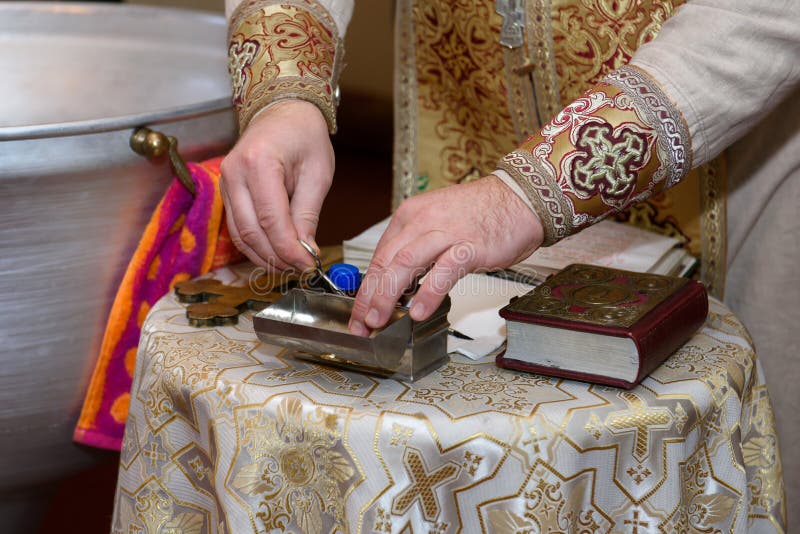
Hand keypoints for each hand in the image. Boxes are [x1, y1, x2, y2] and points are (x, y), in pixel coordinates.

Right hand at [220, 100, 333, 270]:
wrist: (284, 111)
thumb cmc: (305, 136)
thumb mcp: (318, 173)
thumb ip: (308, 214)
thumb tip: (305, 251)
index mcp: (259, 162)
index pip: (271, 220)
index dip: (289, 249)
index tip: (309, 265)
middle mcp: (234, 172)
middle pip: (251, 231)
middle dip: (277, 257)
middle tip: (302, 270)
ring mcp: (224, 181)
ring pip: (240, 234)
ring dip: (265, 256)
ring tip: (291, 266)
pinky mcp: (225, 190)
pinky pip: (237, 226)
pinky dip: (255, 245)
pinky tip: (275, 253)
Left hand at [349, 175, 543, 335]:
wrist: (520, 198)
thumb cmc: (482, 214)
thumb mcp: (437, 223)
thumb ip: (416, 248)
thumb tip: (397, 282)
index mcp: (411, 215)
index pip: (379, 255)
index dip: (366, 287)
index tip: (359, 310)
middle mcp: (423, 221)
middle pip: (385, 261)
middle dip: (369, 296)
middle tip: (361, 323)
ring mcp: (445, 232)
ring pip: (404, 264)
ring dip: (387, 295)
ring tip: (378, 320)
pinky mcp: (469, 246)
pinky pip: (443, 271)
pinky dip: (428, 293)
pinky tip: (418, 311)